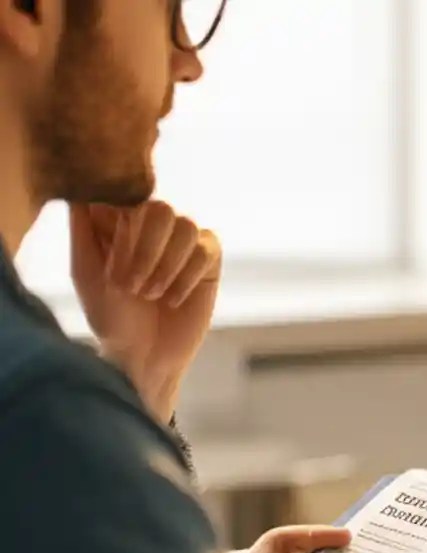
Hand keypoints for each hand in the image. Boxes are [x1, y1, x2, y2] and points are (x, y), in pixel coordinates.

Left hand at [69, 201, 221, 422]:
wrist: (144, 354)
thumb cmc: (109, 315)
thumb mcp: (85, 271)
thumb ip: (83, 228)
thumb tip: (82, 188)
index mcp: (120, 221)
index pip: (127, 197)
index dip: (123, 233)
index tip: (112, 272)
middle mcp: (153, 224)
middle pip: (160, 208)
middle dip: (144, 251)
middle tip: (130, 287)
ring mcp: (184, 239)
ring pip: (186, 225)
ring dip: (165, 266)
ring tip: (150, 295)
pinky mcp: (209, 259)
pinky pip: (205, 251)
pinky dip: (185, 278)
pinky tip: (172, 300)